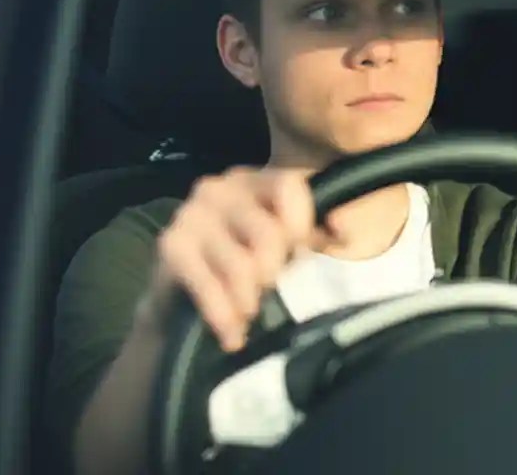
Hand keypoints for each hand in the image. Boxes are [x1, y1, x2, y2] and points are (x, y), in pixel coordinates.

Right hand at [141, 167, 315, 351]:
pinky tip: (232, 335)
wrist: (179, 298)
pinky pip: (208, 286)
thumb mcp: (285, 242)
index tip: (307, 254)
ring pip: (241, 265)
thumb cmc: (245, 263)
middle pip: (269, 232)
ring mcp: (192, 215)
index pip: (289, 187)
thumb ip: (318, 232)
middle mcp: (220, 189)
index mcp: (254, 180)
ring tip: (252, 314)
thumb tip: (345, 231)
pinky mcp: (171, 246)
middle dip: (278, 270)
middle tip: (274, 290)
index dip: (304, 224)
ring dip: (251, 299)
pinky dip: (224, 316)